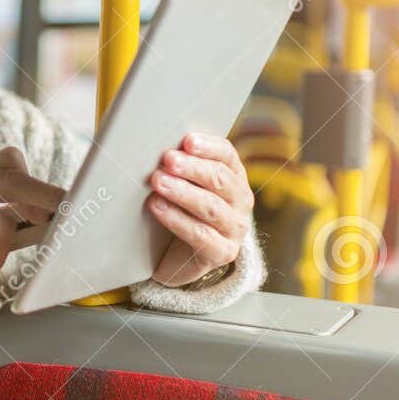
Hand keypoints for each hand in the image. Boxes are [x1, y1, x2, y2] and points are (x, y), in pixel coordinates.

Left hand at [146, 132, 252, 286]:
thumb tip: (161, 146)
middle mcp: (240, 202)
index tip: (187, 140)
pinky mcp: (222, 253)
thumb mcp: (184, 185)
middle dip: (192, 168)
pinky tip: (158, 207)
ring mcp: (234, 230)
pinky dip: (177, 220)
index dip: (209, 147)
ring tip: (158, 182)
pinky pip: (201, 235)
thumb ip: (180, 166)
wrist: (179, 258)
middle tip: (167, 160)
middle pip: (220, 180)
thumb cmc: (180, 211)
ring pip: (211, 207)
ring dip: (183, 192)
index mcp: (234, 177)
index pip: (227, 156)